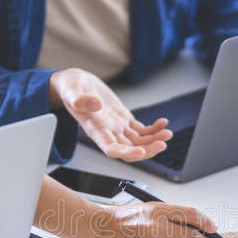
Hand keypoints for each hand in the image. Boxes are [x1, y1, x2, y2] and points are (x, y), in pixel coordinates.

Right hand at [50, 68, 171, 161]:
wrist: (74, 83)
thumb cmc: (70, 88)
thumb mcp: (71, 90)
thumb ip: (79, 100)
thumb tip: (95, 104)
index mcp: (94, 129)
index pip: (110, 148)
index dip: (125, 153)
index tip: (140, 152)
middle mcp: (107, 133)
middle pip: (129, 150)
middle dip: (147, 150)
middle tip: (162, 143)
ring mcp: (117, 128)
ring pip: (138, 142)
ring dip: (154, 140)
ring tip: (167, 133)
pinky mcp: (124, 120)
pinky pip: (141, 130)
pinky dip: (153, 129)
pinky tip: (163, 123)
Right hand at [85, 202, 214, 237]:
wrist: (100, 231)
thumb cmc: (121, 219)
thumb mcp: (147, 208)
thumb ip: (169, 215)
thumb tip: (193, 225)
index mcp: (158, 210)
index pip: (192, 215)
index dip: (206, 222)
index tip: (212, 227)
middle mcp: (157, 226)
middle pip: (193, 235)